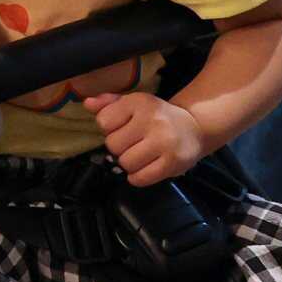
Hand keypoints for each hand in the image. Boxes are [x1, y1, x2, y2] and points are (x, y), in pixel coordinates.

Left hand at [93, 91, 209, 186]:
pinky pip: (140, 178)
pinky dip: (137, 177)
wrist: (194, 127)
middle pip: (113, 145)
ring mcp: (164, 142)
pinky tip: (145, 168)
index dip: (110, 128)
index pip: (104, 122)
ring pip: (125, 163)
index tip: (123, 127)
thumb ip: (109, 103)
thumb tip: (87, 103)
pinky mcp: (173, 163)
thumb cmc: (156, 116)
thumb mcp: (133, 103)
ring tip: (140, 155)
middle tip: (133, 143)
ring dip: (128, 163)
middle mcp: (152, 120)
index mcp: (139, 102)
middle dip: (119, 147)